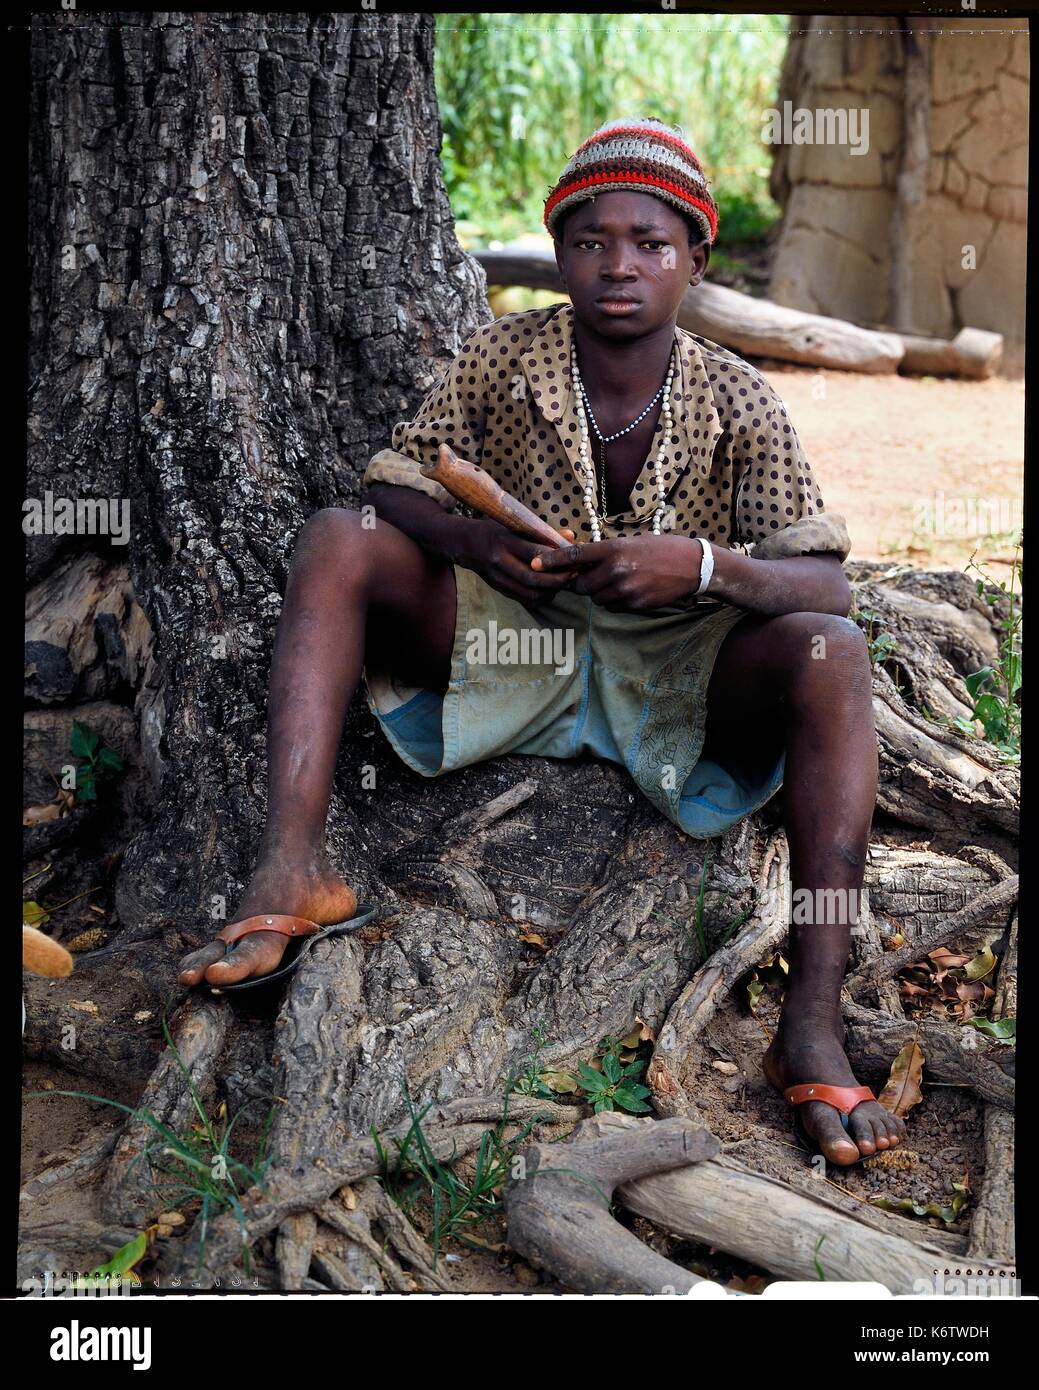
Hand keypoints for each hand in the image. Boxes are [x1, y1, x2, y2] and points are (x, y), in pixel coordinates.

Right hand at [456, 518, 579, 603]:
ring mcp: (498, 578)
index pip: (535, 553)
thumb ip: (543, 532)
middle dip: (558, 579)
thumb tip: (570, 536)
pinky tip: (549, 588)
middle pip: (533, 579)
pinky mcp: (500, 589)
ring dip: (552, 590)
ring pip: (531, 593)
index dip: (556, 559)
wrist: (465, 544)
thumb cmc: (495, 531)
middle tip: (573, 574)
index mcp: (505, 541)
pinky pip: (525, 600)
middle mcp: (500, 561)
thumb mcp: (515, 525)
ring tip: (563, 581)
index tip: (572, 558)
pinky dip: (542, 597)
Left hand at [532, 534, 701, 611]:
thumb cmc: (661, 549)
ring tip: (620, 581)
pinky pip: (614, 607)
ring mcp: (626, 590)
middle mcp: (616, 570)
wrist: (693, 565)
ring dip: (600, 593)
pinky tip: (633, 590)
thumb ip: (605, 554)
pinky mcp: (635, 605)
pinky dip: (617, 601)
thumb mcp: (630, 543)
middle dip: (581, 584)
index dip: (552, 561)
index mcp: (614, 549)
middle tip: (591, 578)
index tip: (534, 564)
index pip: (575, 556)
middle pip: (581, 586)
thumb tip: (580, 565)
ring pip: (597, 599)